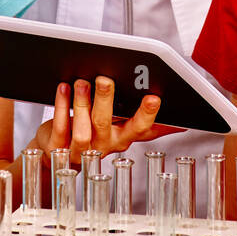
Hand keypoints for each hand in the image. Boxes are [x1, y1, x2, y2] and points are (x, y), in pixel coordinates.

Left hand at [35, 77, 167, 163]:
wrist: (58, 155)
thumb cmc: (93, 133)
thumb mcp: (121, 127)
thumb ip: (145, 123)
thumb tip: (178, 118)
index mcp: (123, 137)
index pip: (141, 128)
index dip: (148, 115)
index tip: (154, 98)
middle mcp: (104, 144)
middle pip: (106, 124)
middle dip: (106, 101)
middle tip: (105, 80)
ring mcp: (81, 149)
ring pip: (82, 129)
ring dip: (81, 103)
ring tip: (82, 82)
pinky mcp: (59, 148)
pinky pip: (60, 126)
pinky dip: (62, 105)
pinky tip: (64, 88)